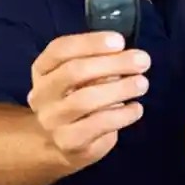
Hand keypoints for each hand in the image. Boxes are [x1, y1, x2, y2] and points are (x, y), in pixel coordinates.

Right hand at [27, 31, 149, 170]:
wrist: (58, 144)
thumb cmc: (76, 100)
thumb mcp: (80, 78)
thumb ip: (97, 64)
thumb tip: (128, 58)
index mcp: (42, 69)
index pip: (60, 49)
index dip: (90, 42)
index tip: (120, 41)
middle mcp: (41, 94)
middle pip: (74, 72)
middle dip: (113, 63)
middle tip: (142, 60)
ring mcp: (52, 120)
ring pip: (85, 100)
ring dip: (120, 89)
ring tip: (142, 83)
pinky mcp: (68, 142)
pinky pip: (98, 125)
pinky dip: (122, 114)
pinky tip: (136, 108)